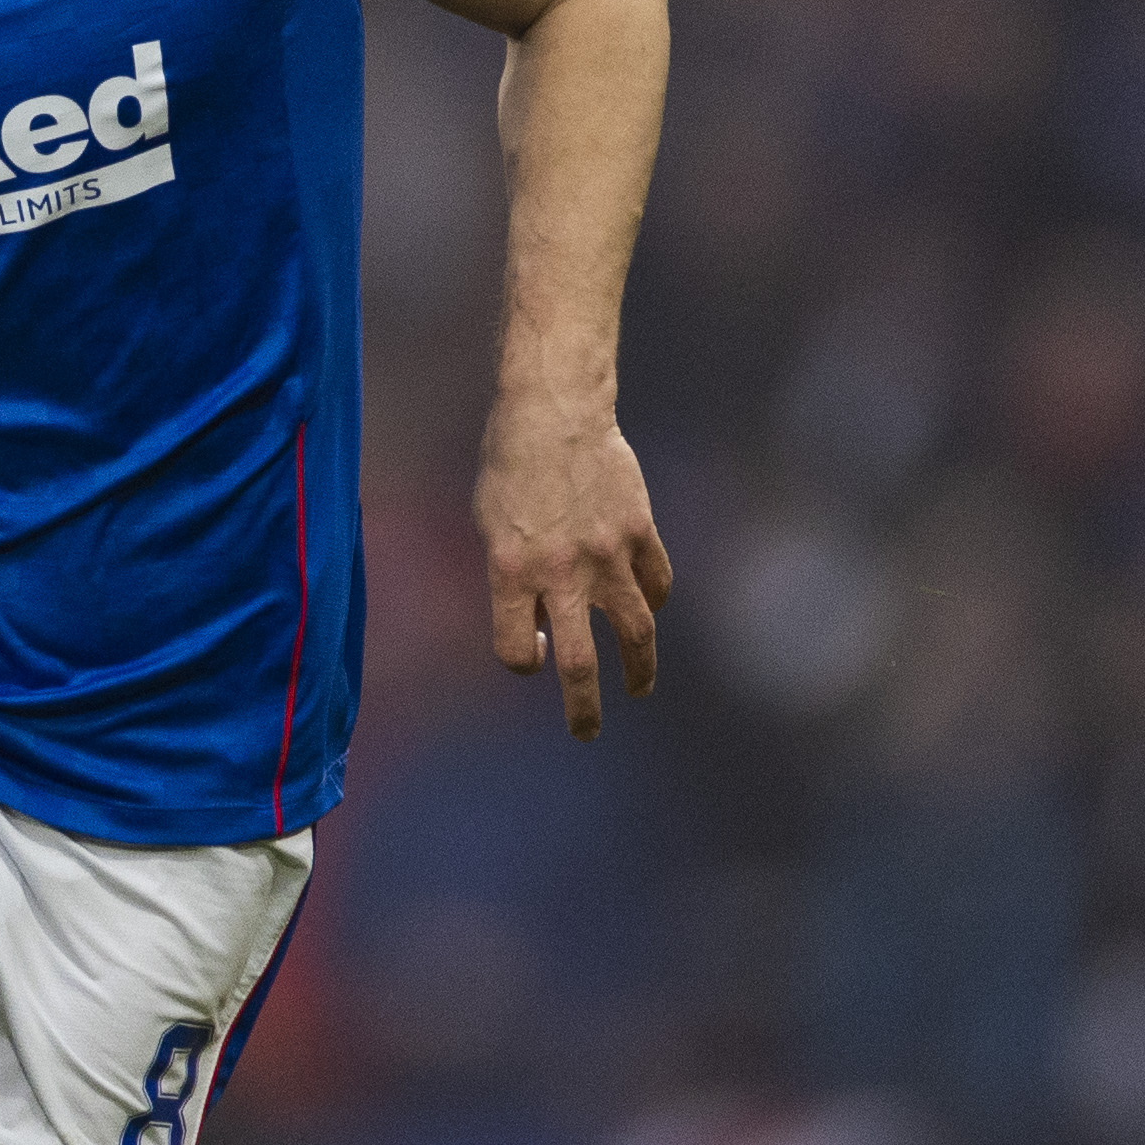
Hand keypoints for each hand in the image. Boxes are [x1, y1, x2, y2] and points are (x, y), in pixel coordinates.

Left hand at [478, 401, 669, 738]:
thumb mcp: (487, 523)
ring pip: (634, 631)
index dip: (521, 662)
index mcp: (509, 571)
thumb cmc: (508, 466)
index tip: (530, 655)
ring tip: (639, 688)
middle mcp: (559, 572)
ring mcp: (605, 555)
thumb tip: (534, 622)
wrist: (554, 411)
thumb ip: (509, 576)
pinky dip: (655, 601)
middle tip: (584, 733)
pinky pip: (657, 581)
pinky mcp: (639, 532)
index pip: (513, 649)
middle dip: (582, 707)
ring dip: (639, 668)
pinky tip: (650, 609)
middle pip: (577, 664)